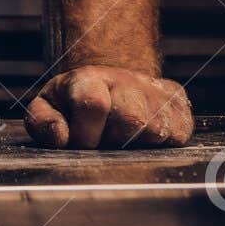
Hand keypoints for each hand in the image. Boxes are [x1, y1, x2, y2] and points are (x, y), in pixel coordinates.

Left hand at [25, 65, 193, 147]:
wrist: (110, 84)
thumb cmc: (76, 102)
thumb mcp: (48, 106)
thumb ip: (43, 121)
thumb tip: (61, 137)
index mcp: (90, 79)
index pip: (93, 104)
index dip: (85, 133)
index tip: (80, 143)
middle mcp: (127, 82)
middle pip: (130, 120)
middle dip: (113, 141)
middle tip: (104, 142)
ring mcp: (157, 94)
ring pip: (156, 130)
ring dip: (136, 145)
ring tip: (122, 139)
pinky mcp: (181, 109)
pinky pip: (178, 137)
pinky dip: (161, 146)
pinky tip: (144, 138)